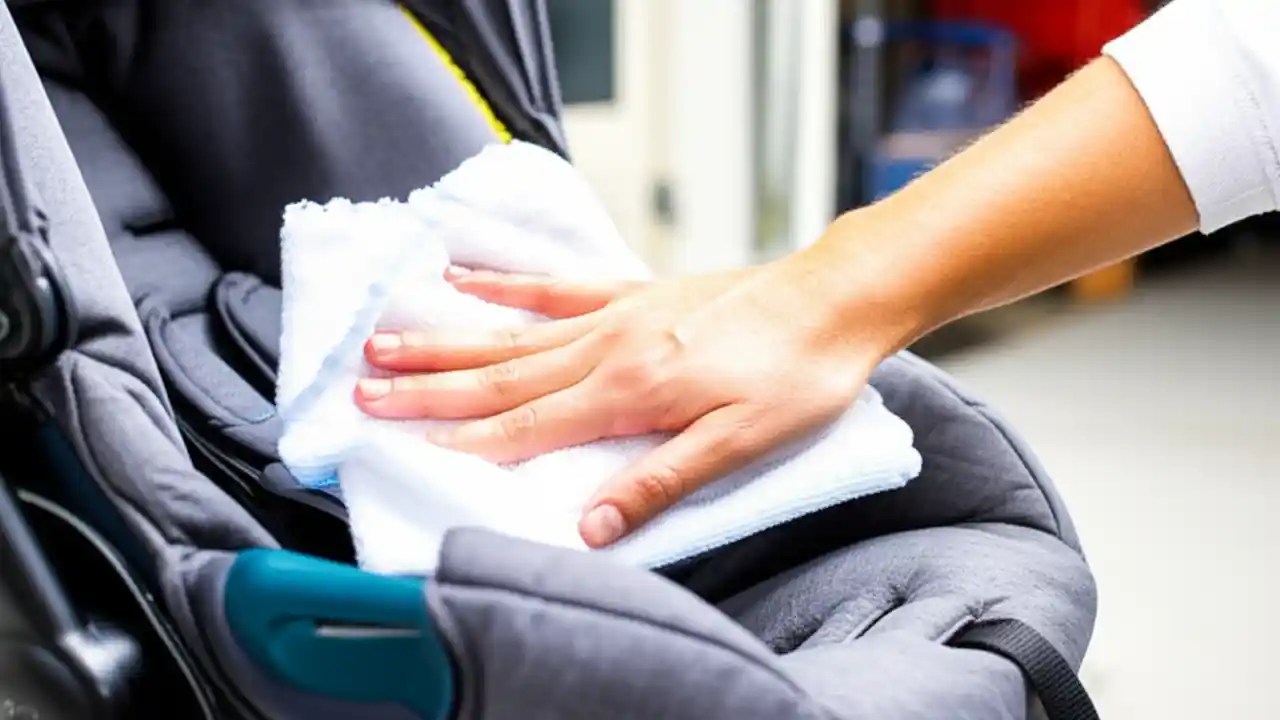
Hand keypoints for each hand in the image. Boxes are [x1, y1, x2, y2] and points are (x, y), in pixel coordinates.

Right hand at [355, 250, 892, 547]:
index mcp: (630, 393)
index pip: (527, 425)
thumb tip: (590, 525)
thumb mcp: (741, 444)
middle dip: (427, 388)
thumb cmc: (798, 374)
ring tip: (385, 339)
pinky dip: (504, 283)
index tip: (396, 440)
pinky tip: (463, 277)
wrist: (834, 297)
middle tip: (361, 390)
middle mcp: (609, 348)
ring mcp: (616, 313)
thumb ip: (660, 481)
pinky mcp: (632, 291)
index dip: (461, 438)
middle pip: (501, 374)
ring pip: (513, 332)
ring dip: (445, 340)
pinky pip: (555, 286)